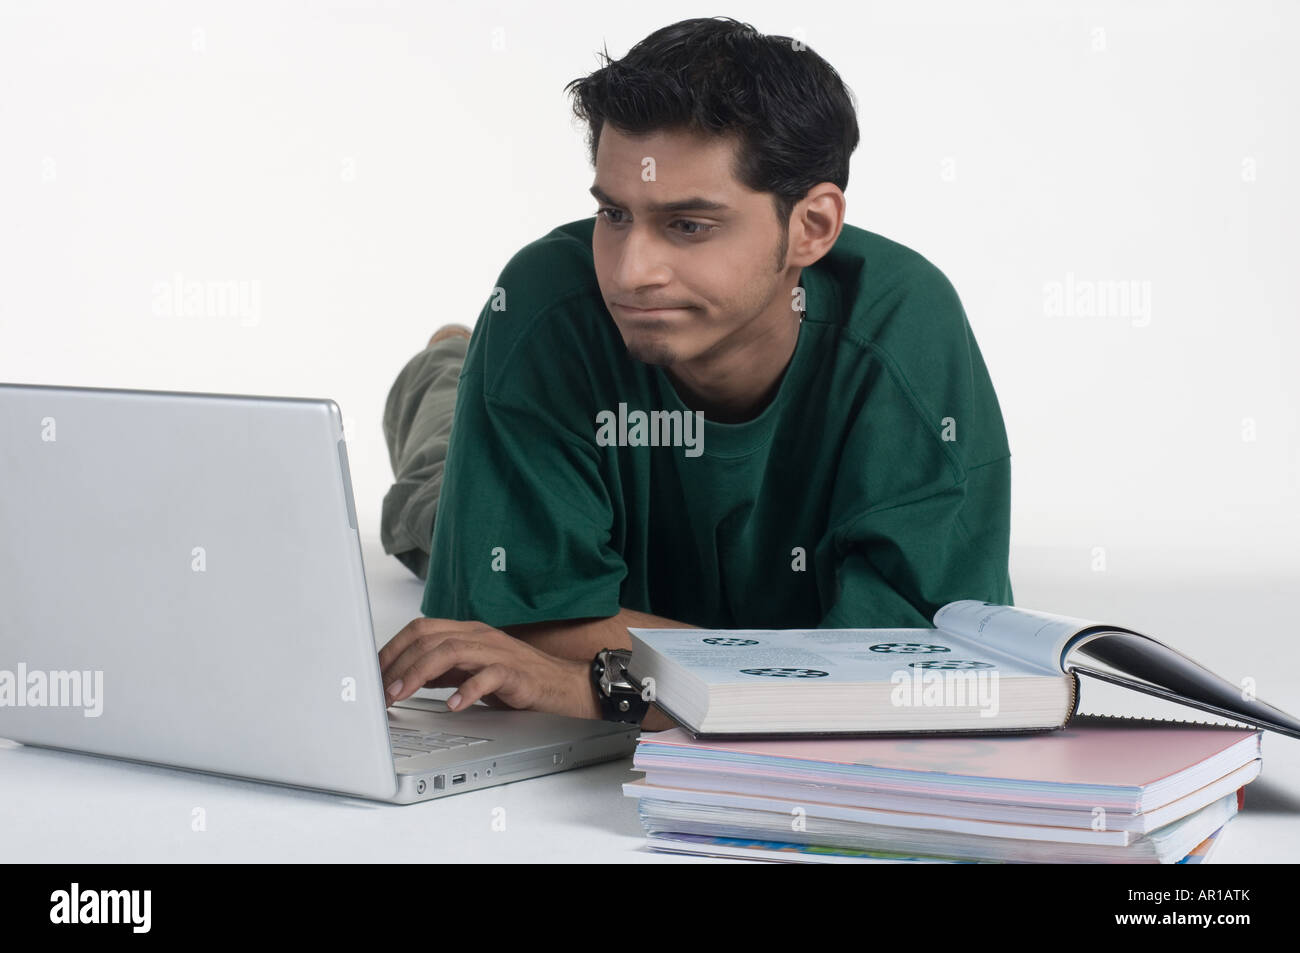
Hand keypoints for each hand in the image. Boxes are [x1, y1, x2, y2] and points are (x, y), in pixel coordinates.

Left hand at [378, 617, 600, 720]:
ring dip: (420, 672)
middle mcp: (480, 636)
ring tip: (402, 693)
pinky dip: (468, 690)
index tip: (373, 673)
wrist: (564, 686)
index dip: (392, 649)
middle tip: (381, 691)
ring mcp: (498, 652)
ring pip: (452, 650)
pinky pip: (490, 676)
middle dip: (399, 663)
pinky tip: (453, 705)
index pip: (420, 629)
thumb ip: (442, 670)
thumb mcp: (471, 671)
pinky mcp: (517, 673)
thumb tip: (402, 677)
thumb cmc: (518, 679)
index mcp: (467, 632)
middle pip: (430, 638)